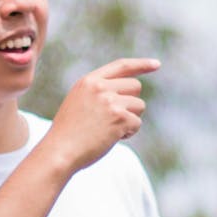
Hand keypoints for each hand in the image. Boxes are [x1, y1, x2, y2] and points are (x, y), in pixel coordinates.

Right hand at [42, 58, 158, 174]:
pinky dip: (129, 133)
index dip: (141, 64)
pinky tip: (111, 138)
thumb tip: (128, 94)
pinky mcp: (119, 118)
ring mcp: (110, 101)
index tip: (156, 64)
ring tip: (109, 130)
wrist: (59, 152)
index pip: (121, 66)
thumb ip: (99, 92)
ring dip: (130, 120)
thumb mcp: (79, 102)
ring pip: (139, 105)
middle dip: (132, 103)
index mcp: (89, 81)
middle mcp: (100, 87)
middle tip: (116, 118)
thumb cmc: (68, 133)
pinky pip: (137, 123)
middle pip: (135, 86)